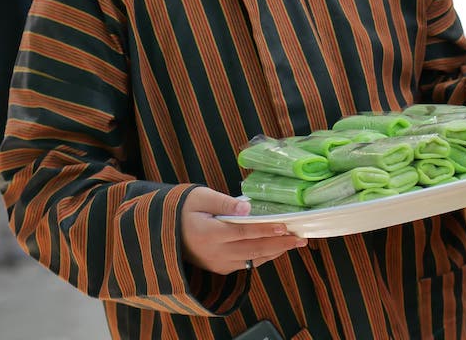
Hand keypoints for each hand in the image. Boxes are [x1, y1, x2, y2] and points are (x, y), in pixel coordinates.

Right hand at [179, 187, 304, 274]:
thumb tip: (248, 207)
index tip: (286, 226)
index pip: (244, 232)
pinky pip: (246, 264)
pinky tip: (278, 248)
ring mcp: (217, 263)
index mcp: (208, 234)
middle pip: (253, 249)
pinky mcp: (219, 267)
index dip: (266, 230)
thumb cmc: (183, 208)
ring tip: (296, 243)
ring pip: (252, 259)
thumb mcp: (200, 197)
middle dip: (280, 244)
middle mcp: (214, 253)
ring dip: (275, 251)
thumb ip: (224, 202)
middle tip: (301, 238)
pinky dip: (263, 256)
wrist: (164, 231)